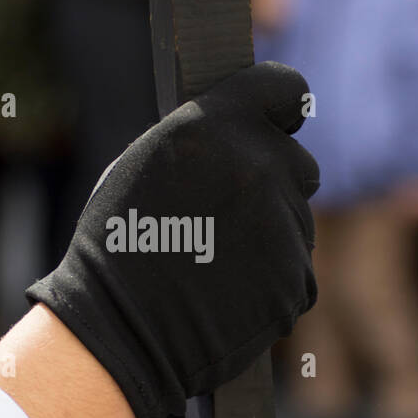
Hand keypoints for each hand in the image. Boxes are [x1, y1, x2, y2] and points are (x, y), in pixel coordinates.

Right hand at [26, 62, 319, 417]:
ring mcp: (286, 223)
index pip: (285, 88)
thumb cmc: (118, 243)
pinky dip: (271, 285)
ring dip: (270, 239)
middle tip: (227, 217)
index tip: (278, 123)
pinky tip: (227, 296)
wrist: (118, 328)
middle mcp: (262, 164)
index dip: (281, 109)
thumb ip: (210, 142)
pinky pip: (296, 273)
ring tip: (214, 264)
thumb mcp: (149, 163)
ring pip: (297, 223)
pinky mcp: (296, 279)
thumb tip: (249, 135)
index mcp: (219, 124)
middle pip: (299, 165)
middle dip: (274, 185)